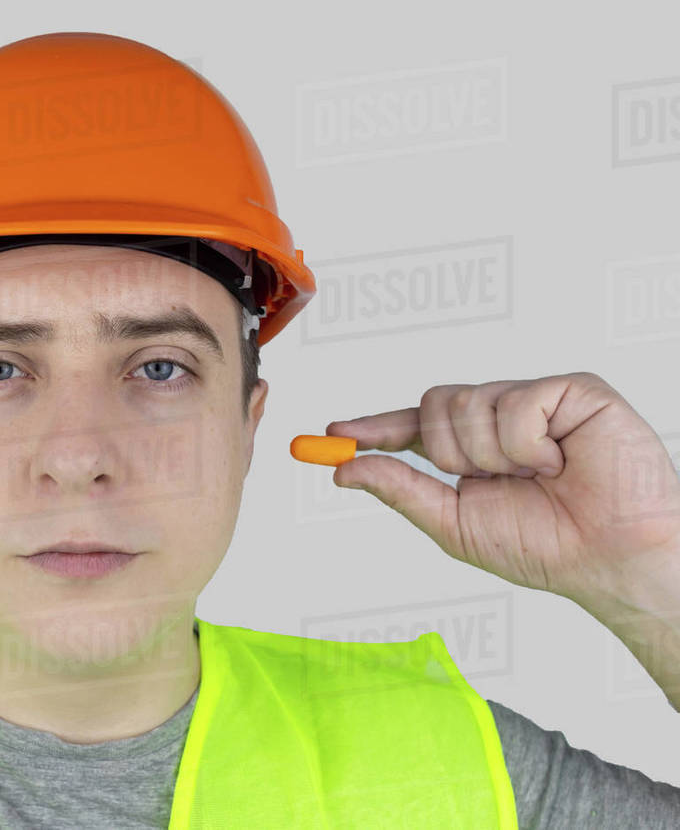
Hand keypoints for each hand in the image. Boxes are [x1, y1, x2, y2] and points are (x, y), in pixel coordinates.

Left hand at [325, 372, 679, 605]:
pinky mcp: (573, 389)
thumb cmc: (547, 547)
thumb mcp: (455, 523)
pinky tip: (560, 461)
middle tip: (493, 480)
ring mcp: (536, 398)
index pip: (414, 425)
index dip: (375, 426)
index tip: (335, 433)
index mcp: (473, 448)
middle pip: (434, 404)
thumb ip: (400, 491)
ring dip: (493, 454)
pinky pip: (517, 401)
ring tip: (540, 475)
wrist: (613, 559)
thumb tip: (344, 471)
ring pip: (470, 401)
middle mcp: (500, 416)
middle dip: (450, 451)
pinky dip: (528, 444)